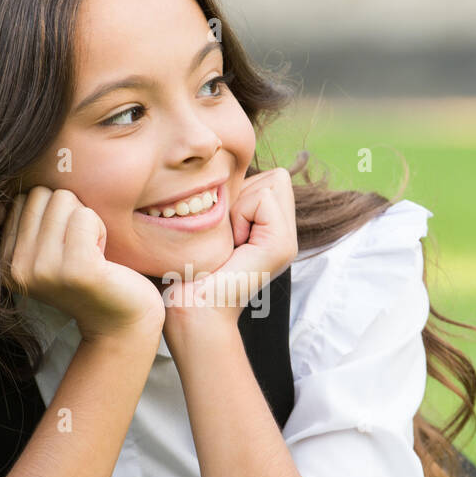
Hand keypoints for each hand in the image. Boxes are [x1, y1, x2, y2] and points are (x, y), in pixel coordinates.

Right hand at [0, 187, 164, 342]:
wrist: (121, 322)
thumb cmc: (88, 277)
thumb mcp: (47, 251)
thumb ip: (27, 222)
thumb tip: (3, 188)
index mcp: (3, 262)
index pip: (22, 199)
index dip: (53, 214)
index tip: (63, 247)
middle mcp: (17, 269)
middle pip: (42, 195)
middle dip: (69, 212)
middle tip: (80, 248)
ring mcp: (44, 271)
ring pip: (64, 199)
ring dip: (86, 220)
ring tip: (91, 253)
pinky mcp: (76, 270)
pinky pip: (86, 215)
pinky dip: (100, 229)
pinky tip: (102, 257)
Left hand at [161, 167, 297, 330]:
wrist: (192, 311)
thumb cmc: (188, 273)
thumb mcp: (212, 227)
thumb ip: (230, 201)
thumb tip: (223, 165)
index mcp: (270, 230)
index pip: (271, 177)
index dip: (241, 193)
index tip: (222, 231)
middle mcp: (285, 236)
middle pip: (277, 177)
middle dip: (245, 195)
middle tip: (226, 235)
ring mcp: (287, 242)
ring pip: (274, 182)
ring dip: (241, 206)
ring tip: (228, 242)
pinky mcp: (282, 245)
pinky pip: (263, 198)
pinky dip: (241, 215)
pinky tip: (232, 247)